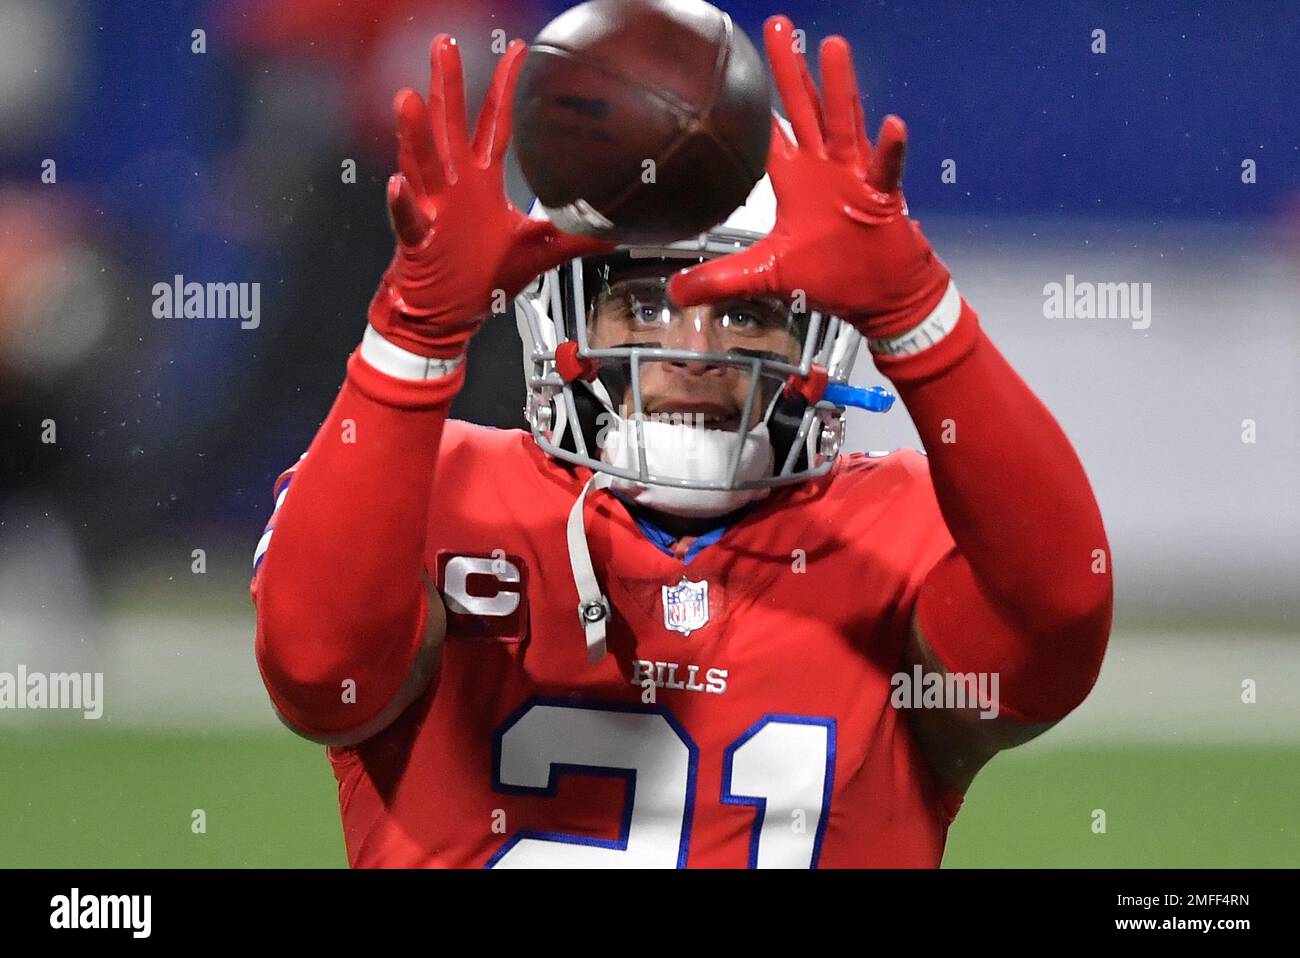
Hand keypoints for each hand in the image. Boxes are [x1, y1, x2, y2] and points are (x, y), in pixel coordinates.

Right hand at [370, 35, 613, 358]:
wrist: (442, 317)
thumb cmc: (479, 282)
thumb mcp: (538, 254)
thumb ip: (577, 239)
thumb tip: (618, 232)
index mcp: (481, 185)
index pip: (494, 125)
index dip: (505, 88)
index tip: (517, 51)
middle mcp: (453, 189)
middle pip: (449, 126)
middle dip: (446, 86)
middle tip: (444, 45)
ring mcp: (432, 211)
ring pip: (421, 164)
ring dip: (415, 134)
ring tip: (409, 101)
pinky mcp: (418, 241)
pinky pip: (408, 219)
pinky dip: (403, 203)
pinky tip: (401, 184)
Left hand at [668, 16, 950, 340]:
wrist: (882, 297)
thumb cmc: (834, 278)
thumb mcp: (766, 277)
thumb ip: (720, 280)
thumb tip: (677, 292)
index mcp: (796, 182)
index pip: (770, 135)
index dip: (753, 105)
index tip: (738, 68)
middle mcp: (825, 170)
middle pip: (805, 110)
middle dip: (790, 70)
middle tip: (778, 27)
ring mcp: (855, 180)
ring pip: (846, 124)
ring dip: (840, 88)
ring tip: (832, 49)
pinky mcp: (881, 201)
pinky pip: (886, 172)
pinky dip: (890, 151)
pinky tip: (893, 125)